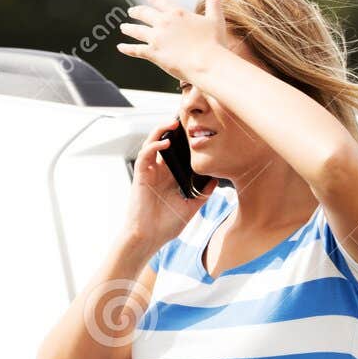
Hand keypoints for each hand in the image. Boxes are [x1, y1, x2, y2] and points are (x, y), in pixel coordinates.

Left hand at [117, 0, 234, 83]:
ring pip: (137, 30)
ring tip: (123, 27)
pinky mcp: (154, 53)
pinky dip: (127, 49)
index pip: (159, 0)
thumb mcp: (215, 17)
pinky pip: (136, 50)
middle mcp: (164, 22)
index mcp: (177, 12)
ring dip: (129, 28)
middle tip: (131, 11)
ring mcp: (157, 38)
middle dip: (137, 12)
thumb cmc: (215, 43)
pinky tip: (120, 47)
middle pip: (144, 13)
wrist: (208, 63)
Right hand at [123, 119, 207, 251]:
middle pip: (165, 143)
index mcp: (171, 177)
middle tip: (187, 120)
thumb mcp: (191, 207)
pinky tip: (164, 143)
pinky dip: (153, 147)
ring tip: (174, 123)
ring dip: (161, 132)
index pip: (178, 153)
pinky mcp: (140, 176)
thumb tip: (217, 180)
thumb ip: (202, 194)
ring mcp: (149, 173)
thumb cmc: (166, 225)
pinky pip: (144, 156)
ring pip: (152, 144)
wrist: (149, 238)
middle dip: (174, 130)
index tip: (198, 131)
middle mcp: (159, 172)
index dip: (185, 141)